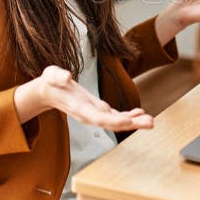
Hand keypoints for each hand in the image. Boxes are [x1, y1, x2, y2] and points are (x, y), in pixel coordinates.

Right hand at [14, 66, 154, 131]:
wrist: (49, 91)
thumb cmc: (51, 82)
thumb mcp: (51, 75)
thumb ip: (58, 76)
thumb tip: (66, 76)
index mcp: (79, 108)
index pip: (98, 118)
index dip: (114, 120)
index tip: (129, 121)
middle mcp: (89, 115)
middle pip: (112, 123)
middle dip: (131, 124)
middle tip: (150, 123)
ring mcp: (94, 114)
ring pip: (116, 121)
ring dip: (134, 122)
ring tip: (150, 121)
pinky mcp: (98, 109)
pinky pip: (116, 116)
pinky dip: (129, 115)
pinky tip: (140, 113)